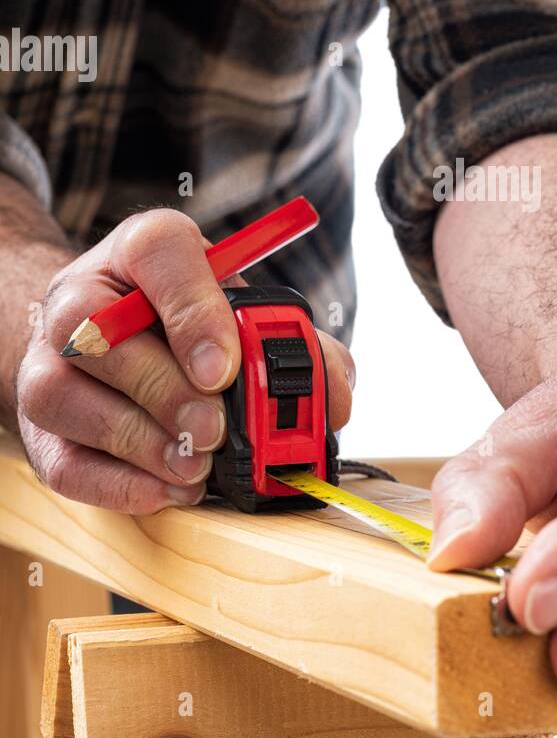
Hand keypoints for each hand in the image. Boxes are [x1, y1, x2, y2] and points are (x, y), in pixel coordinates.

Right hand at [15, 208, 354, 513]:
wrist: (110, 339)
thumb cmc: (187, 321)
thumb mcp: (244, 311)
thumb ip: (298, 343)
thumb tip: (334, 398)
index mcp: (142, 250)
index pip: (158, 252)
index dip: (193, 310)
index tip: (225, 367)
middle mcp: (81, 296)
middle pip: (99, 335)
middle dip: (167, 391)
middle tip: (215, 428)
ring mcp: (48, 361)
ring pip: (63, 397)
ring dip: (140, 441)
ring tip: (197, 464)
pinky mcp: (40, 428)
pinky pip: (62, 460)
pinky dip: (119, 484)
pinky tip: (170, 487)